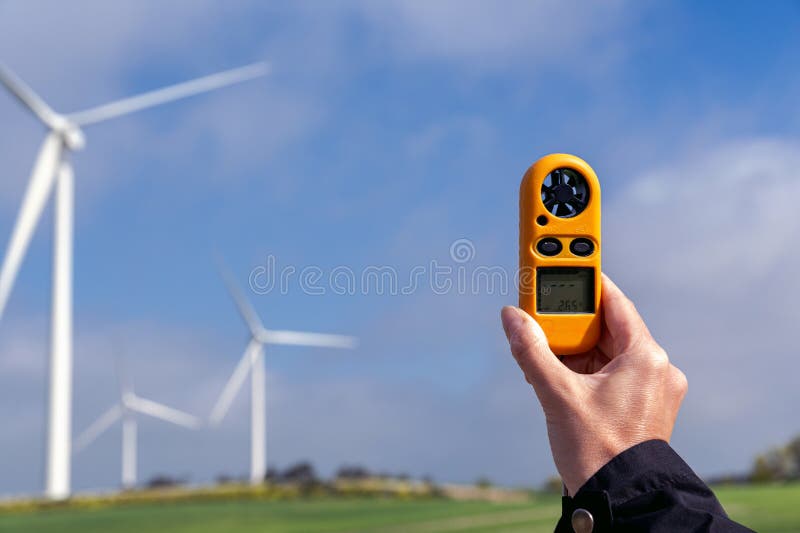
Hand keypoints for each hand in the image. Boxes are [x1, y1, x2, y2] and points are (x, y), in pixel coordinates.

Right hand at [501, 273, 687, 494]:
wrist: (620, 500)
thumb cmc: (597, 451)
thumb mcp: (557, 394)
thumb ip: (531, 350)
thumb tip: (511, 317)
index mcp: (647, 358)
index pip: (615, 303)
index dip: (586, 284)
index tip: (565, 267)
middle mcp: (657, 370)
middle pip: (608, 329)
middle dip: (572, 323)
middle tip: (543, 314)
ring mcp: (653, 390)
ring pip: (608, 353)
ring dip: (576, 350)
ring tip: (545, 350)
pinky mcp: (644, 408)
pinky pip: (612, 374)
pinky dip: (586, 370)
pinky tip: (560, 375)